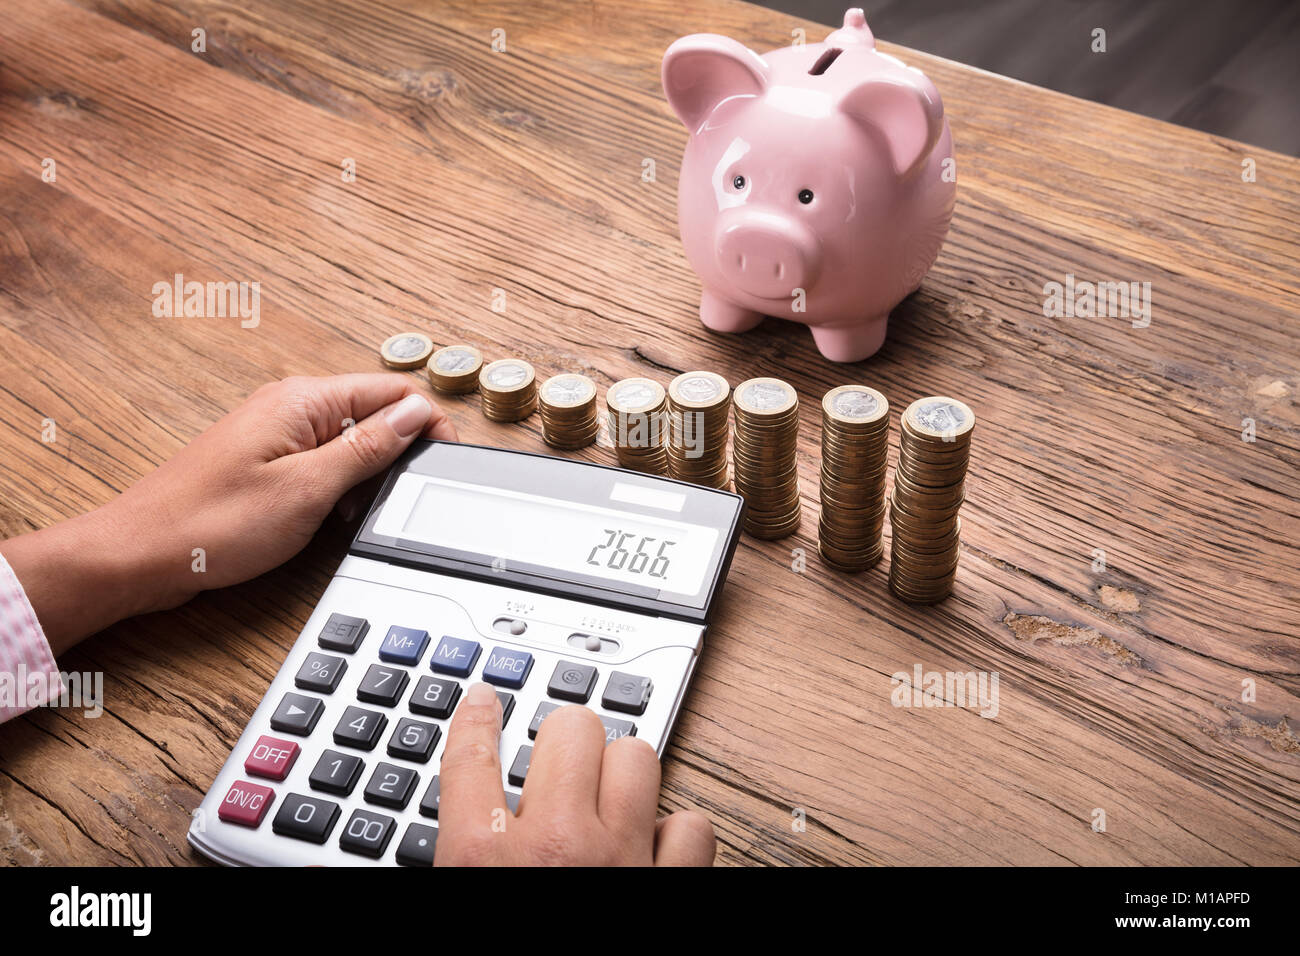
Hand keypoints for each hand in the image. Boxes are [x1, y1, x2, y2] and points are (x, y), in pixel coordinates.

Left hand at [1, 373, 455, 653]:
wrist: (139, 555)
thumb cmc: (210, 526)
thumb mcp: (309, 490)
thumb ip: (368, 448)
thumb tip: (416, 416)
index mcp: (304, 400)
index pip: (394, 391)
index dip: (429, 424)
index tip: (445, 462)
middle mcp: (292, 407)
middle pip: (375, 413)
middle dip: (398, 453)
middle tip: (398, 498)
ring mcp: (278, 434)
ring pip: (352, 441)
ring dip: (368, 476)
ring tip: (355, 513)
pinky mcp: (268, 462)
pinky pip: (326, 463)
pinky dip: (340, 489)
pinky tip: (331, 519)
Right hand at [435, 682, 715, 865]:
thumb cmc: (497, 948)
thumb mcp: (461, 886)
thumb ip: (463, 853)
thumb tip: (460, 822)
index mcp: (485, 860)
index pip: (470, 760)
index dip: (476, 718)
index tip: (484, 700)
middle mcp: (556, 849)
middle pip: (570, 731)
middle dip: (566, 739)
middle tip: (560, 762)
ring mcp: (621, 862)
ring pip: (638, 760)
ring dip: (624, 773)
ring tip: (609, 796)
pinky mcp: (672, 885)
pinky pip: (690, 826)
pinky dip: (677, 833)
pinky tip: (656, 843)